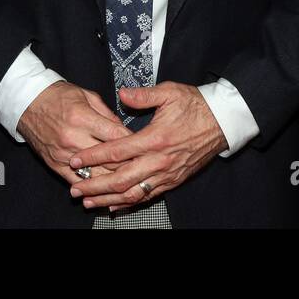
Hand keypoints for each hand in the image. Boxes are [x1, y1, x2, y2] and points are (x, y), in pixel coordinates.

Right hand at [17, 81, 131, 185]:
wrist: (28, 102)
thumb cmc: (57, 96)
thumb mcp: (87, 95)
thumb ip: (107, 114)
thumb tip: (123, 130)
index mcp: (83, 118)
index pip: (116, 137)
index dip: (133, 143)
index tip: (145, 147)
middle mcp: (73, 138)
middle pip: (108, 159)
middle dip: (128, 163)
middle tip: (142, 165)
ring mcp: (63, 154)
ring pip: (95, 173)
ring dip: (112, 178)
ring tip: (128, 179)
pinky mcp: (55, 164)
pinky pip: (76, 181)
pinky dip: (91, 187)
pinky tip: (103, 190)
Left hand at [68, 82, 227, 211]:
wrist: (223, 121)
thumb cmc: (196, 105)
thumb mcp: (169, 92)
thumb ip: (143, 95)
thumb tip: (122, 94)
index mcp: (155, 138)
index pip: (117, 151)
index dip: (93, 157)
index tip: (75, 160)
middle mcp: (159, 160)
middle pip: (120, 179)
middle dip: (94, 185)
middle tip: (75, 188)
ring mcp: (166, 174)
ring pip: (132, 193)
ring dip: (108, 199)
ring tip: (88, 201)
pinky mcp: (173, 180)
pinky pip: (148, 196)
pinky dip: (129, 203)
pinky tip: (114, 206)